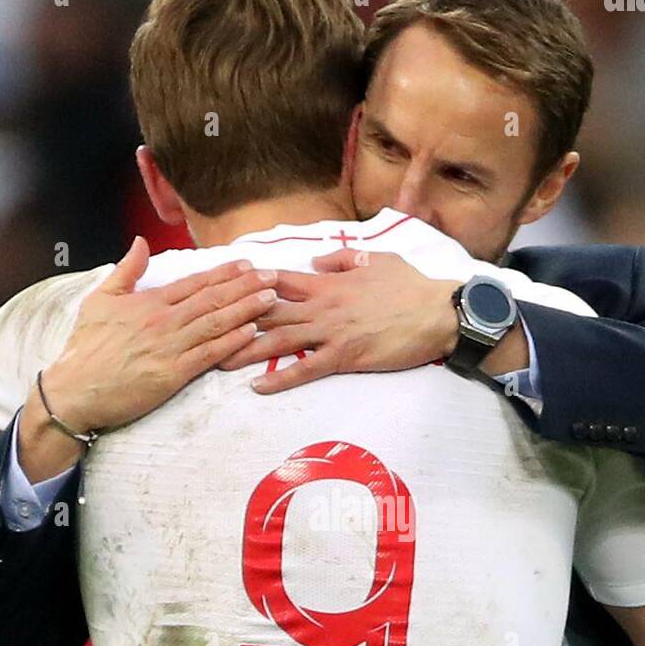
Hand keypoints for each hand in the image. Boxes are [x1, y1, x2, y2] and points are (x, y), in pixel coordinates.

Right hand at [43, 235, 278, 431]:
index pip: (194, 283)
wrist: (75, 389)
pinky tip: (252, 331)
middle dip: (246, 286)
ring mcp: (170, 347)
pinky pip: (209, 354)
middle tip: (274, 276)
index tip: (247, 264)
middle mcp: (163, 320)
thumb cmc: (86, 348)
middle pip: (212, 299)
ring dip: (247, 309)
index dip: (223, 273)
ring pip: (216, 323)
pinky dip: (232, 341)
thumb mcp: (100, 299)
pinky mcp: (173, 374)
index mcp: (149, 302)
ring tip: (272, 298)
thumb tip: (141, 243)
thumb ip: (126, 270)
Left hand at [218, 249, 460, 393]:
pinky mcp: (346, 357)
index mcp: (328, 281)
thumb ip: (342, 259)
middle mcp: (323, 305)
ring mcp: (333, 332)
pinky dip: (281, 377)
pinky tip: (259, 386)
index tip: (223, 290)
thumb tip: (317, 262)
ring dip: (247, 350)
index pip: (278, 280)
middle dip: (235, 320)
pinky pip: (307, 368)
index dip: (249, 284)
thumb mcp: (376, 259)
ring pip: (280, 340)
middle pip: (269, 311)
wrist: (439, 313)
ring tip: (218, 361)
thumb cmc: (411, 286)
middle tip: (205, 331)